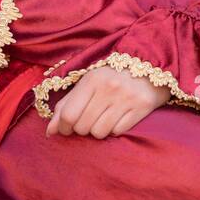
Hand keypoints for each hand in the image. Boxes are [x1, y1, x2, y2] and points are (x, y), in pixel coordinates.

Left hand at [46, 65, 171, 139]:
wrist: (150, 66)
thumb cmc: (111, 76)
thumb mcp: (87, 83)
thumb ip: (66, 105)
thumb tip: (50, 132)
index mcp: (92, 79)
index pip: (68, 114)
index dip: (63, 127)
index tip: (66, 128)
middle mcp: (109, 88)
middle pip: (83, 126)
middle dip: (81, 129)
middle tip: (87, 121)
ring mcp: (126, 98)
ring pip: (99, 132)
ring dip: (98, 130)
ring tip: (102, 119)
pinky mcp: (142, 107)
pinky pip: (117, 132)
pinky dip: (114, 129)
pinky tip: (117, 118)